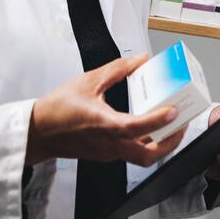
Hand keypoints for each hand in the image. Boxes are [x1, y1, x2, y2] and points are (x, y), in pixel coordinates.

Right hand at [26, 53, 186, 166]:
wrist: (38, 132)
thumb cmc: (58, 108)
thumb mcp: (88, 81)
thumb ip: (117, 70)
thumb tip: (140, 60)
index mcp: (103, 125)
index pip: (137, 127)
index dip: (158, 121)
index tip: (173, 111)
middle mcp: (109, 144)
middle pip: (147, 156)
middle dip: (170, 142)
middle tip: (181, 124)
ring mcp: (108, 152)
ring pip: (141, 158)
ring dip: (160, 145)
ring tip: (171, 127)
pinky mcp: (106, 154)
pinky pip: (132, 154)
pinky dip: (146, 144)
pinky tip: (150, 128)